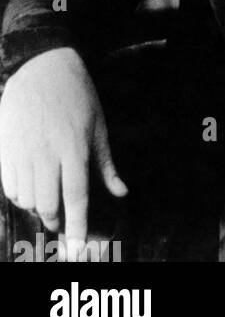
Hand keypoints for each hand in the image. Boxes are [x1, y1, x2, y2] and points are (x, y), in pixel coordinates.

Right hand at [0, 48, 126, 246]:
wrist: (41, 67)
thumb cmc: (77, 95)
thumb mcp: (99, 125)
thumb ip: (107, 164)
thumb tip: (121, 192)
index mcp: (74, 147)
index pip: (76, 196)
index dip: (76, 226)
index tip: (76, 249)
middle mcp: (47, 153)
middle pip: (48, 204)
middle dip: (56, 220)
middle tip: (63, 221)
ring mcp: (23, 152)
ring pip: (27, 200)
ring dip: (38, 208)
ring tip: (48, 201)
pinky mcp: (6, 150)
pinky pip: (10, 188)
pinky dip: (21, 196)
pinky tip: (31, 189)